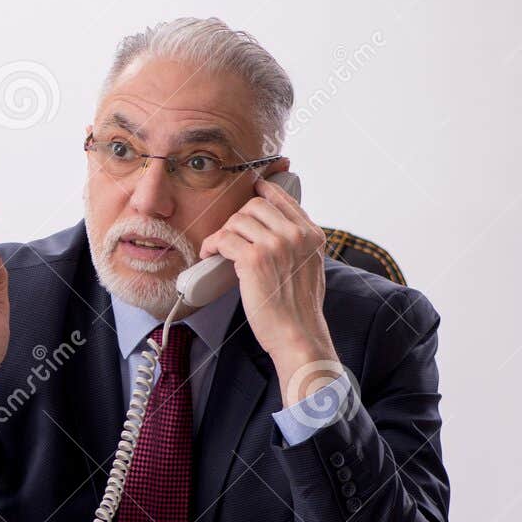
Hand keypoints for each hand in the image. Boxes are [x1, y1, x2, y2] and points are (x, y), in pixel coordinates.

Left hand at [198, 174, 339, 405]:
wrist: (298, 335)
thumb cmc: (299, 308)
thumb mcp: (310, 267)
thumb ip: (298, 244)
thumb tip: (278, 228)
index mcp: (312, 235)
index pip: (284, 198)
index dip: (264, 189)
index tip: (252, 186)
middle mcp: (297, 235)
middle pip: (256, 205)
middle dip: (237, 219)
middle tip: (230, 236)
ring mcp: (276, 245)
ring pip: (238, 219)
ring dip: (223, 233)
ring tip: (218, 249)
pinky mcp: (254, 259)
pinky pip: (224, 238)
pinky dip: (211, 245)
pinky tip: (209, 254)